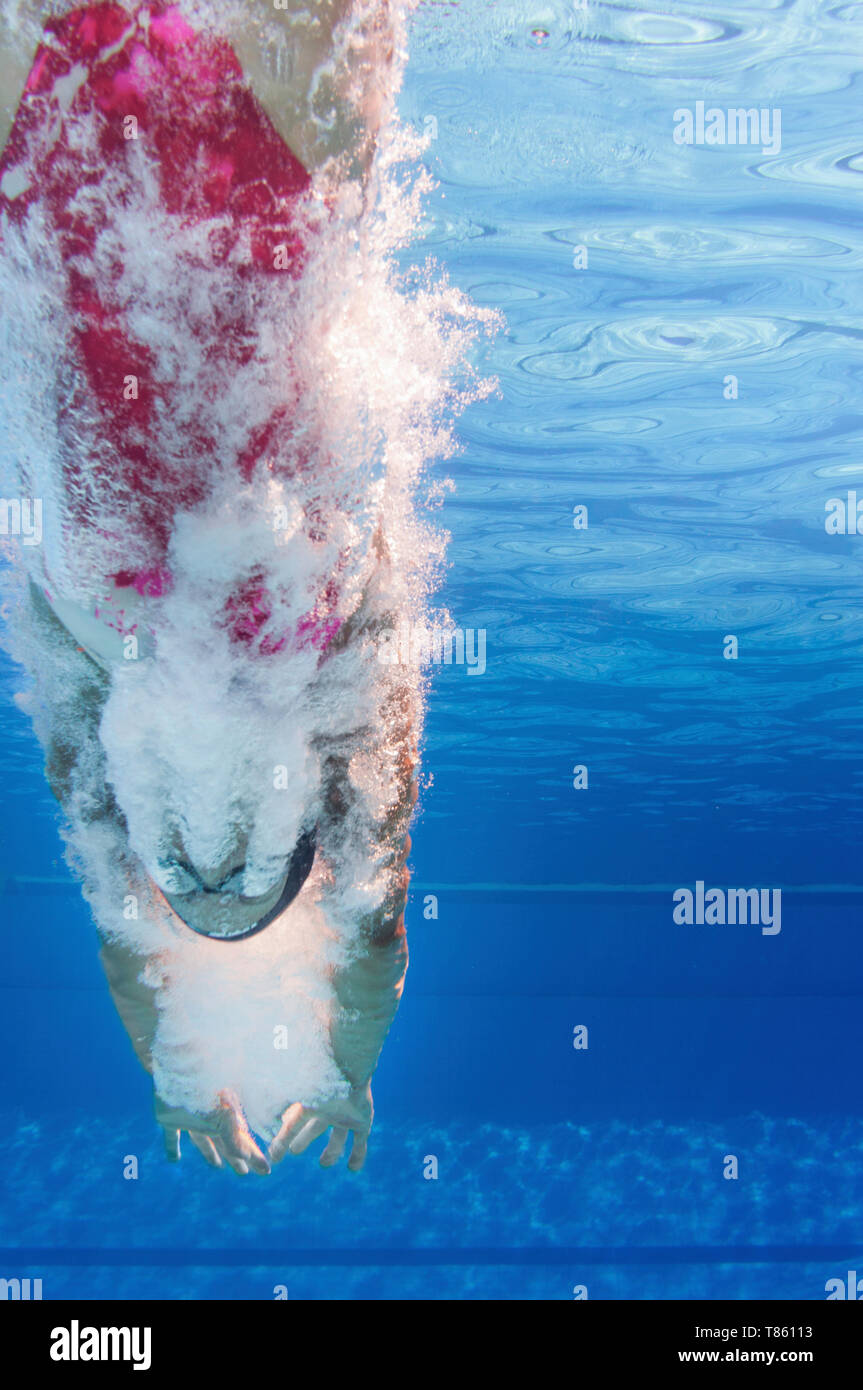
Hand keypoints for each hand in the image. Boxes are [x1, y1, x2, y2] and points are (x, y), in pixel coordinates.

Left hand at [155, 1090, 270, 1175]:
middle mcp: (210, 1121)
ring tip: (217, 1166)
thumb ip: (235, 1139)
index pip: (243, 1143)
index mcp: (226, 1121)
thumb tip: (246, 1156)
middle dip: (235, 1158)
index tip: (266, 1171)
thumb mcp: (225, 1117)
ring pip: (203, 1142)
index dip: (254, 1157)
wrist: (178, 1071)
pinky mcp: (170, 1119)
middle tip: (243, 1173)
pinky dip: (173, 1148)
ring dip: (210, 1154)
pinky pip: (172, 1137)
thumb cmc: (205, 1093)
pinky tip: (173, 1159)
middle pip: (225, 1144)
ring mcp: (191, 1120)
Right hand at [270, 1083, 372, 1171]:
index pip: (294, 1126)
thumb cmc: (322, 1087)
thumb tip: (270, 1150)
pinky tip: (354, 1169)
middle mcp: (328, 1110)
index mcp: (311, 1106)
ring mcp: (345, 1116)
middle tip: (294, 1151)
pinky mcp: (362, 1121)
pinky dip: (358, 1156)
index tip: (275, 1156)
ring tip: (324, 1164)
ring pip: (338, 1137)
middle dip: (304, 1139)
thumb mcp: (300, 1108)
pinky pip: (360, 1142)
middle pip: (315, 1129)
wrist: (349, 1072)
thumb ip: (285, 1130)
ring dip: (332, 1151)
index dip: (284, 1140)